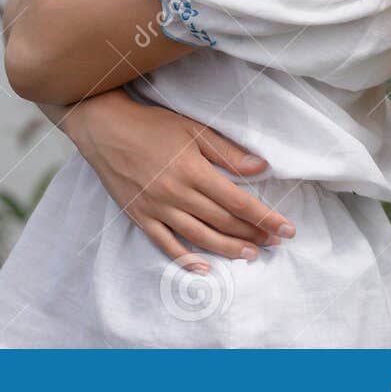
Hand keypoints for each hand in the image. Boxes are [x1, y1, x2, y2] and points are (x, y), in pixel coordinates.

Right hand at [65, 90, 295, 271]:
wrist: (104, 128)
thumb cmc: (151, 124)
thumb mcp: (192, 129)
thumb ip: (226, 151)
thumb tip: (261, 168)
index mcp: (193, 171)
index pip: (238, 202)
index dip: (265, 218)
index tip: (286, 229)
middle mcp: (177, 194)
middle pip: (223, 222)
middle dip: (253, 234)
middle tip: (274, 242)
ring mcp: (157, 209)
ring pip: (200, 237)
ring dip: (229, 249)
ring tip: (250, 255)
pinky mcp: (140, 217)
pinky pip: (166, 244)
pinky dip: (186, 258)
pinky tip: (204, 266)